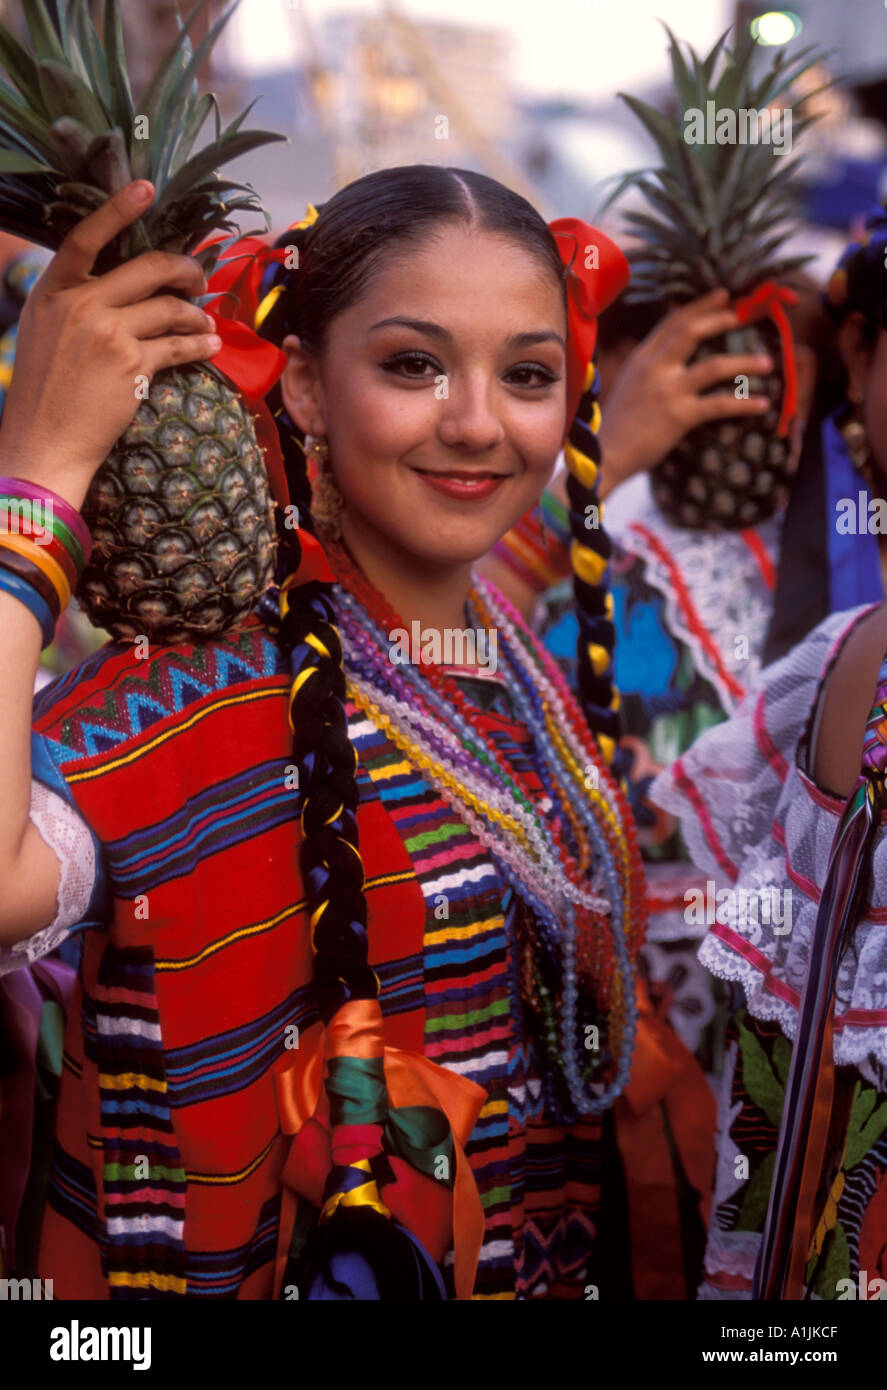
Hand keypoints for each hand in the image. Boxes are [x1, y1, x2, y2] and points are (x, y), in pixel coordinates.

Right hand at [0, 180, 221, 507]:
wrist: (45, 441)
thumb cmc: (45, 391)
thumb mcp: (44, 331)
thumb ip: (74, 300)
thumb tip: (120, 283)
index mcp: (52, 290)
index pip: (86, 237)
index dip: (118, 209)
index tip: (146, 188)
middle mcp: (79, 305)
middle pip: (147, 268)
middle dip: (184, 270)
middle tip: (199, 279)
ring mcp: (107, 333)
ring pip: (169, 308)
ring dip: (195, 313)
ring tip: (204, 320)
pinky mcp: (132, 365)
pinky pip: (178, 345)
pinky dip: (200, 343)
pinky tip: (211, 344)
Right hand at [597, 288, 773, 499]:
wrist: (605, 456)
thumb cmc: (617, 425)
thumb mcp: (628, 383)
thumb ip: (647, 364)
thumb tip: (668, 347)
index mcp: (641, 358)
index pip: (672, 322)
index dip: (699, 305)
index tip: (722, 295)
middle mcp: (654, 368)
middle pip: (692, 331)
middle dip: (721, 319)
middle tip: (745, 316)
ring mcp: (667, 390)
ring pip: (714, 365)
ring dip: (745, 362)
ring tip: (767, 362)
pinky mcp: (679, 415)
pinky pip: (719, 404)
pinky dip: (745, 404)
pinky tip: (763, 404)